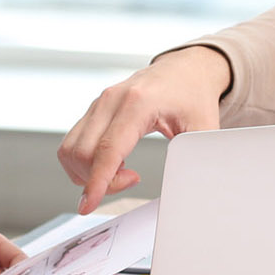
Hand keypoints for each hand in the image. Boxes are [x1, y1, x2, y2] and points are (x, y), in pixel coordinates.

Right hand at [57, 46, 230, 214]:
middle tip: (131, 179)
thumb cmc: (192, 95)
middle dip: (100, 180)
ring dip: (89, 172)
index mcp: (138, 102)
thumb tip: (193, 188)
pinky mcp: (93, 111)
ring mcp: (98, 104)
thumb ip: (195, 158)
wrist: (184, 70)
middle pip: (84, 153)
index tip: (88, 205)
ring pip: (71, 150)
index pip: (107, 149)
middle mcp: (111, 100)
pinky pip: (73, 144)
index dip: (97, 182)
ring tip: (121, 170)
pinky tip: (111, 162)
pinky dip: (84, 163)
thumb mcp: (203, 128)